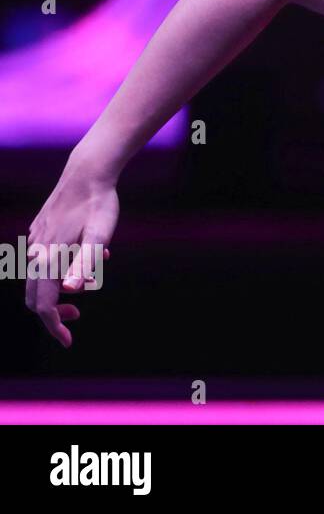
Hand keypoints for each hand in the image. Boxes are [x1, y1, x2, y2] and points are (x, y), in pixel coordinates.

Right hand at [25, 155, 118, 347]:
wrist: (88, 172)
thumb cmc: (99, 204)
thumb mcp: (99, 235)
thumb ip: (85, 262)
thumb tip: (71, 289)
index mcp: (49, 256)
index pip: (43, 303)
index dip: (53, 325)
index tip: (68, 340)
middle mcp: (37, 250)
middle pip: (35, 294)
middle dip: (54, 310)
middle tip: (78, 314)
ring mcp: (36, 240)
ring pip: (40, 275)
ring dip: (61, 286)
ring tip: (93, 276)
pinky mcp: (41, 230)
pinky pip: (44, 258)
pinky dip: (60, 267)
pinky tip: (88, 254)